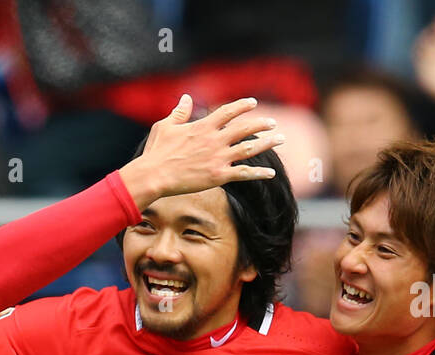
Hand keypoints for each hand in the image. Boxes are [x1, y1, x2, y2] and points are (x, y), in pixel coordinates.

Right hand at [118, 95, 281, 209]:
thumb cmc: (156, 152)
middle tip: (273, 122)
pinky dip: (259, 173)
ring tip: (280, 139)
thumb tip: (186, 98)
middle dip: (261, 124)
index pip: (228, 112)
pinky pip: (244, 173)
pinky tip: (271, 173)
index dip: (242, 106)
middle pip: (245, 128)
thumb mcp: (164, 126)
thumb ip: (179, 112)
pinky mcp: (218, 176)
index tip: (253, 103)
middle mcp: (215, 140)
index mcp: (203, 126)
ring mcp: (218, 158)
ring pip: (249, 148)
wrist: (154, 175)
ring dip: (267, 143)